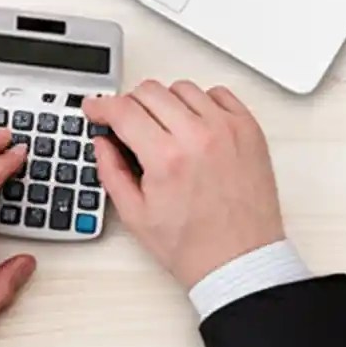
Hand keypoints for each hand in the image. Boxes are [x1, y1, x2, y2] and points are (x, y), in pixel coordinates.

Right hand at [84, 81, 284, 289]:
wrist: (240, 258)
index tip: (95, 108)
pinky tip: (195, 123)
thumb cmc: (195, 245)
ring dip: (166, 102)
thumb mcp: (136, 215)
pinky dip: (202, 102)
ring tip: (162, 127)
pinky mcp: (250, 130)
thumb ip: (112, 172)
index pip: (124, 110)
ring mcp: (229, 129)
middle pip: (151, 91)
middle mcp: (200, 136)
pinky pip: (220, 94)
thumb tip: (102, 142)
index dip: (101, 106)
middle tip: (127, 122)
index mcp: (168, 158)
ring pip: (185, 88)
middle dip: (130, 104)